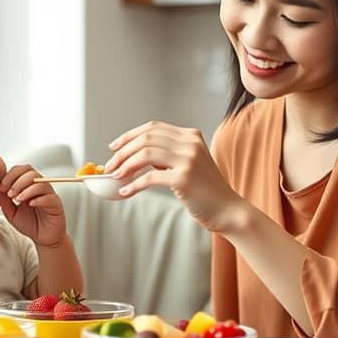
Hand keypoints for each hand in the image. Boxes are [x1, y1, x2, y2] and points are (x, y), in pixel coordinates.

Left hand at [0, 164, 67, 246]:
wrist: (43, 239)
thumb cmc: (30, 224)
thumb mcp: (11, 212)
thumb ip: (4, 200)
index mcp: (29, 186)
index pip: (22, 170)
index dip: (11, 175)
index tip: (2, 186)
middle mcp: (40, 187)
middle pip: (31, 172)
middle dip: (18, 180)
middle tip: (10, 193)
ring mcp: (49, 195)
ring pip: (41, 183)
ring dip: (27, 189)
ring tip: (18, 199)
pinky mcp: (56, 205)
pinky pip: (49, 197)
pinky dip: (38, 199)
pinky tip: (30, 204)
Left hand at [104, 121, 247, 232]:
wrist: (227, 209)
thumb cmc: (205, 190)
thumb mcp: (189, 163)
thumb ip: (168, 155)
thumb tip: (135, 155)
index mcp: (190, 136)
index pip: (153, 127)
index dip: (129, 135)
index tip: (114, 146)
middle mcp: (190, 143)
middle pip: (146, 138)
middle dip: (123, 151)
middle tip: (110, 165)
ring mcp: (188, 160)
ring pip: (146, 154)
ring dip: (125, 165)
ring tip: (115, 176)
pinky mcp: (184, 179)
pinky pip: (150, 178)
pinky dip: (134, 184)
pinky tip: (125, 191)